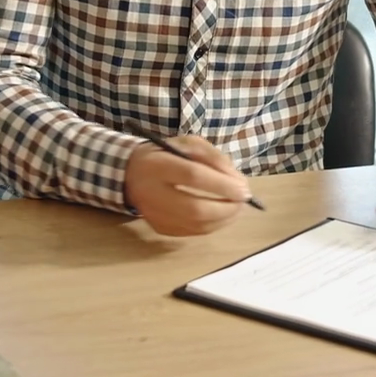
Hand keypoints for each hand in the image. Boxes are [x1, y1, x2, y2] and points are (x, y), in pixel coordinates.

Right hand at [123, 135, 252, 236]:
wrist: (131, 173)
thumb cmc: (165, 154)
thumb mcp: (188, 144)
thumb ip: (214, 158)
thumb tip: (238, 183)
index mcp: (158, 165)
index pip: (193, 177)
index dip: (222, 185)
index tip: (244, 189)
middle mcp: (152, 193)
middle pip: (195, 208)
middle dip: (226, 208)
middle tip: (243, 202)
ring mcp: (154, 215)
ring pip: (196, 225)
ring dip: (224, 219)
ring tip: (236, 208)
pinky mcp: (159, 228)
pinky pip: (192, 232)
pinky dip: (212, 225)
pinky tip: (220, 215)